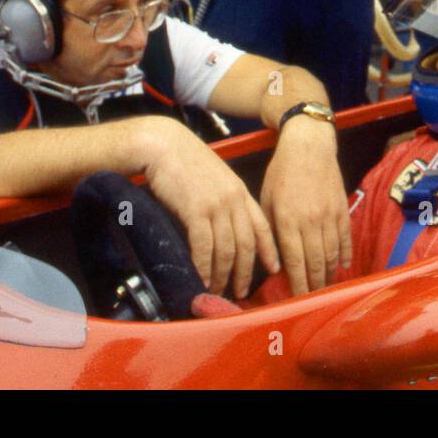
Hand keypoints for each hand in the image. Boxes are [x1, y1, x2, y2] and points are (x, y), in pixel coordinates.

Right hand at [139, 119, 279, 297]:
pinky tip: (202, 279)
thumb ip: (225, 200)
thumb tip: (224, 227)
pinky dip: (204, 267)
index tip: (273, 269)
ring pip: (226, 250)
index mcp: (240, 192)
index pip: (262, 227)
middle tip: (240, 292)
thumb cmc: (185, 161)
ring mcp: (216, 205)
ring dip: (223, 275)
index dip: (270, 251)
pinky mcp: (196, 210)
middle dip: (245, 273)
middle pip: (247, 245)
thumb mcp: (215, 178)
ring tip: (219, 290)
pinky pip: (204, 247)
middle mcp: (233, 200)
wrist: (164, 145)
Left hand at [260, 115, 351, 295]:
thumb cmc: (281, 172)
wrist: (308, 145)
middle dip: (314, 286)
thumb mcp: (266, 199)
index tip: (296, 300)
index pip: (295, 262)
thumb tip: (274, 261)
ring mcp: (329, 216)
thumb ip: (270, 231)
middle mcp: (310, 221)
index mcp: (288, 220)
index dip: (297, 284)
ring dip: (329, 274)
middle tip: (312, 301)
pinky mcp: (342, 209)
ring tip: (326, 288)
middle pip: (316, 263)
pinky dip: (344, 254)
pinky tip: (342, 266)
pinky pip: (345, 238)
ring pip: (332, 254)